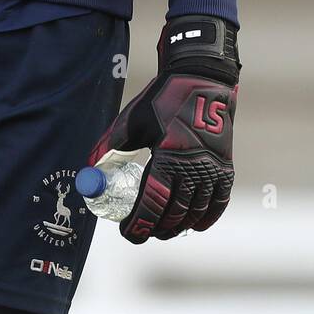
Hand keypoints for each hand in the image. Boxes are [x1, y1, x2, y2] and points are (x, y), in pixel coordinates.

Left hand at [86, 13, 239, 243]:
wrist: (202, 80)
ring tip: (163, 230)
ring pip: (196, 212)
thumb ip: (110, 147)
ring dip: (179, 226)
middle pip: (175, 213)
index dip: (139, 223)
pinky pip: (218, 202)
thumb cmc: (163, 99)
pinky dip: (206, 217)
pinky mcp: (224, 166)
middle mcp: (194, 167)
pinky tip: (195, 224)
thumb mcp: (132, 120)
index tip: (127, 233)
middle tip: (142, 232)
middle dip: (157, 228)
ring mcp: (212, 169)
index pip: (153, 203)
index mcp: (169, 157)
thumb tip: (88, 169)